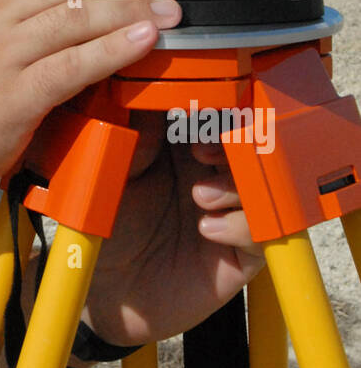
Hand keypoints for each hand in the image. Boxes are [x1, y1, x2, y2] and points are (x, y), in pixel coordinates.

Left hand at [82, 115, 264, 345]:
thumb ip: (132, 127)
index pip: (218, 110)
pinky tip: (207, 228)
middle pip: (251, 141)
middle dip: (235, 139)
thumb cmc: (101, 225)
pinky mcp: (241, 252)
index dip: (217, 101)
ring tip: (199, 196)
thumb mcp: (111, 168)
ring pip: (266, 182)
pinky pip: (265, 232)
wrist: (100, 290)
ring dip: (237, 183)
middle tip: (201, 150)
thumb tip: (145, 77)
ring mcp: (231, 210)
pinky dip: (243, 224)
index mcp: (183, 142)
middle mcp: (213, 172)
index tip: (200, 103)